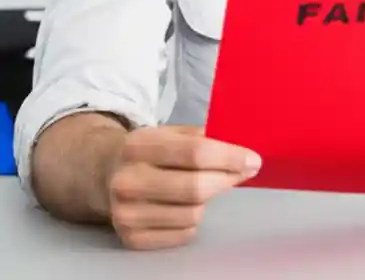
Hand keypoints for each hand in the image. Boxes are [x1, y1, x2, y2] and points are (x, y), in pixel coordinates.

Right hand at [105, 125, 260, 249]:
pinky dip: (193, 222)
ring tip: (203, 188)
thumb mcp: (171, 133)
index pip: (196, 153)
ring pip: (193, 214)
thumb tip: (245, 151)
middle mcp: (127, 180)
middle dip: (227, 180)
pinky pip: (184, 233)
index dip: (231, 158)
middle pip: (196, 188)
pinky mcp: (130, 238)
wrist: (104, 174)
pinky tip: (185, 207)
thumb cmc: (151, 152)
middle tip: (243, 173)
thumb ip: (205, 137)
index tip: (253, 160)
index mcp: (139, 145)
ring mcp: (126, 212)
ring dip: (208, 202)